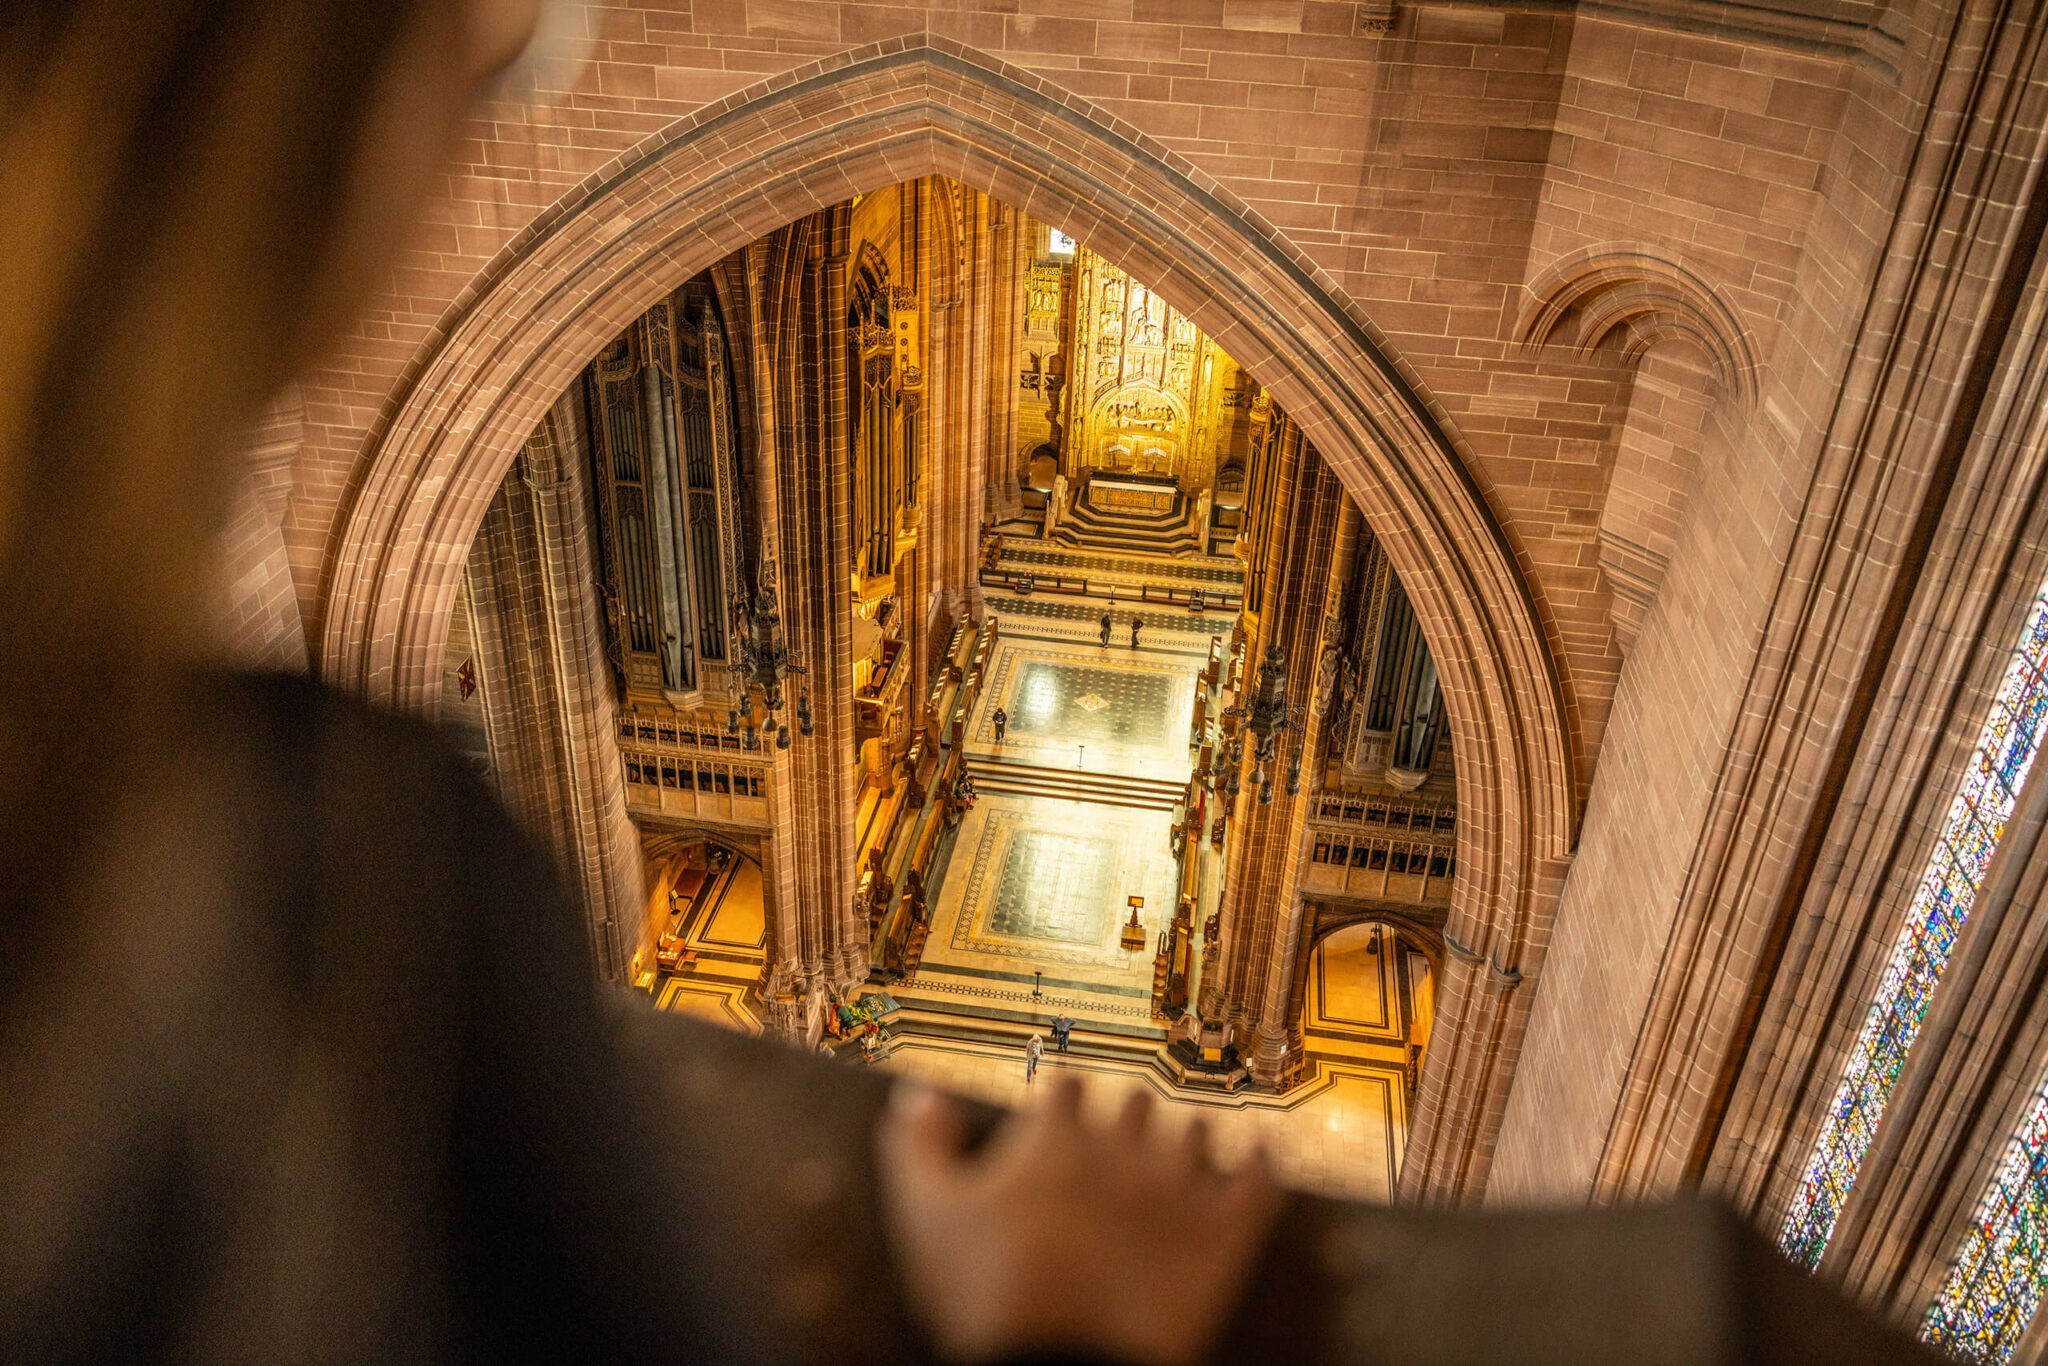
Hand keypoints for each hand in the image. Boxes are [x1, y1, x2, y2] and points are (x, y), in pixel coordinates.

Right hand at [877, 1075, 1278, 1365]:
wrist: (1062, 1365)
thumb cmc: (991, 1293)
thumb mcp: (929, 1216)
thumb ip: (918, 1146)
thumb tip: (917, 1094)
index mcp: (1057, 1139)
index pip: (1069, 1087)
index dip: (1066, 1100)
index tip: (1064, 1107)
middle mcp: (1123, 1149)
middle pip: (1135, 1102)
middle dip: (1128, 1114)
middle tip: (1127, 1128)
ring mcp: (1179, 1188)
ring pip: (1196, 1133)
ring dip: (1188, 1137)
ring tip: (1186, 1143)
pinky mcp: (1225, 1233)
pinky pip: (1260, 1178)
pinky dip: (1264, 1160)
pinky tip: (1262, 1151)